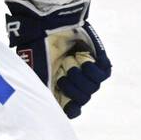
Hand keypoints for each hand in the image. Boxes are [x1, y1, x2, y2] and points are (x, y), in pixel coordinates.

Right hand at [5, 0, 111, 117]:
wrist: (50, 25)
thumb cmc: (40, 49)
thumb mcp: (38, 75)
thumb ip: (47, 95)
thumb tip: (56, 113)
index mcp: (60, 88)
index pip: (72, 110)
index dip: (71, 109)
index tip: (65, 102)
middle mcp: (75, 82)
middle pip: (83, 99)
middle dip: (72, 88)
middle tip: (62, 72)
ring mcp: (88, 73)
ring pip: (92, 89)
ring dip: (79, 76)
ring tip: (69, 62)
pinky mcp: (99, 62)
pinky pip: (102, 75)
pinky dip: (91, 69)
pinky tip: (82, 60)